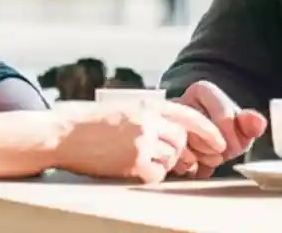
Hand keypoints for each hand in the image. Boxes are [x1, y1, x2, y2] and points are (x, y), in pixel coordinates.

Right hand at [53, 101, 225, 183]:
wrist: (63, 134)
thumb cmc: (88, 123)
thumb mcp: (123, 109)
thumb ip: (147, 116)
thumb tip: (171, 131)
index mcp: (147, 104)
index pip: (188, 115)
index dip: (207, 130)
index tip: (219, 142)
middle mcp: (147, 121)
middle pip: (181, 140)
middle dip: (181, 152)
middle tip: (176, 161)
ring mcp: (141, 141)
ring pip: (171, 158)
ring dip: (163, 164)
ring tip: (144, 161)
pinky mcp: (133, 162)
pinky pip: (157, 175)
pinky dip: (151, 176)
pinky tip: (136, 171)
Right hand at [173, 81, 267, 177]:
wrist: (198, 140)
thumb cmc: (221, 131)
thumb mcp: (239, 127)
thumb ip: (249, 123)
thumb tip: (258, 122)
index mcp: (202, 90)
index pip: (223, 116)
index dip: (232, 137)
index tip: (234, 147)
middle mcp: (181, 101)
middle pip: (204, 131)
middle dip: (218, 150)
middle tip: (221, 154)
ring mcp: (166, 120)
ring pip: (187, 144)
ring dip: (203, 159)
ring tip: (208, 158)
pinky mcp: (157, 140)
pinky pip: (173, 156)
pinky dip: (187, 167)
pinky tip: (194, 164)